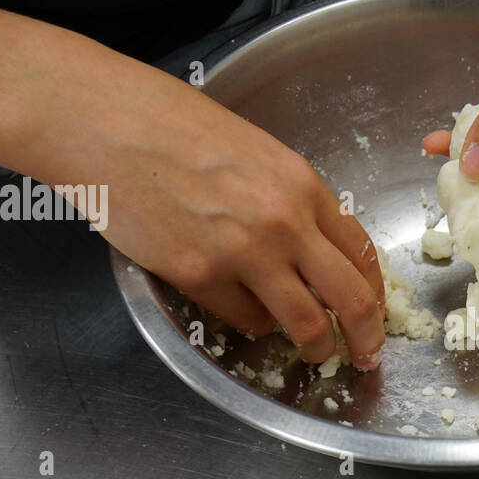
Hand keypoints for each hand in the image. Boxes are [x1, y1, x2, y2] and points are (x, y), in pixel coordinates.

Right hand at [41, 66, 387, 368]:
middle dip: (365, 337)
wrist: (104, 123)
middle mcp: (284, 221)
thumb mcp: (253, 150)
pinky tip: (245, 312)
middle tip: (364, 355)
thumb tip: (313, 246)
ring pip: (304, 323)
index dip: (374, 293)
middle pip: (350, 299)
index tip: (374, 313)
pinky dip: (252, 324)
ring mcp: (243, 252)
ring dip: (315, 346)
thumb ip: (289, 197)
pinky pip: (244, 319)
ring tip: (313, 353)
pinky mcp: (199, 275)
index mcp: (302, 184)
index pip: (362, 253)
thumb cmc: (169, 125)